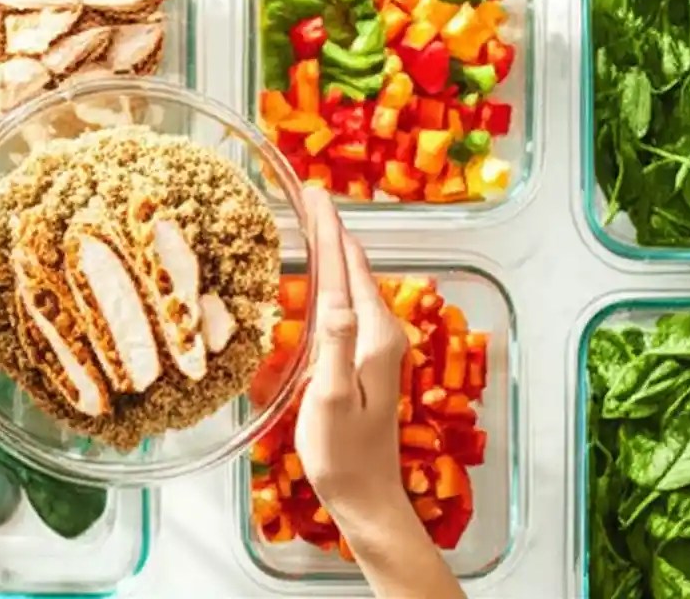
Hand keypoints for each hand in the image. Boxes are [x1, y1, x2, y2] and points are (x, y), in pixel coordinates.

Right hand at [294, 187, 409, 533]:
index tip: (312, 192)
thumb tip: (335, 298)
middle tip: (306, 194)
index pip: (346, 268)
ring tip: (310, 221)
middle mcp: (382, 332)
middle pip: (353, 267)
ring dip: (332, 249)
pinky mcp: (367, 357)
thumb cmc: (342, 456)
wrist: (367, 496)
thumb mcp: (330, 400)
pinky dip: (332, 277)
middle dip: (330, 228)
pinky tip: (319, 276)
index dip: (328, 227)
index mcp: (373, 336)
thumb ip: (336, 346)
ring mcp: (377, 344)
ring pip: (352, 282)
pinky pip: (349, 302)